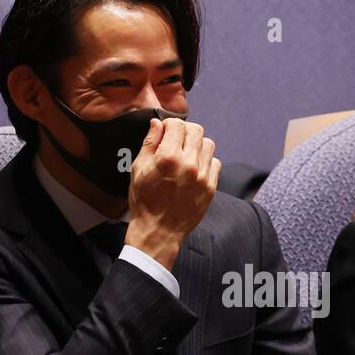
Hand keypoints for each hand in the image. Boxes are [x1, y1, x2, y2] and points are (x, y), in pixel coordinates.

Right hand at [126, 118, 219, 269]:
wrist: (159, 231)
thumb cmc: (144, 202)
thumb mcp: (138, 170)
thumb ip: (149, 143)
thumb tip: (157, 124)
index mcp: (168, 158)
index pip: (177, 124)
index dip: (169, 125)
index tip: (165, 132)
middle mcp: (189, 165)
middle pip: (196, 130)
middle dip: (184, 131)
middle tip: (176, 141)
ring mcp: (203, 177)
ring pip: (208, 144)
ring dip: (197, 145)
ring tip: (186, 154)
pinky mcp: (211, 187)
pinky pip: (215, 162)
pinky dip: (206, 161)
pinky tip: (195, 168)